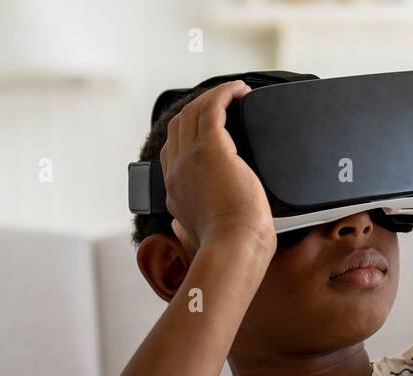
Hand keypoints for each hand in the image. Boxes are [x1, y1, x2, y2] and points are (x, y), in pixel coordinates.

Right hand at [160, 80, 276, 257]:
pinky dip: (226, 93)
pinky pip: (213, 107)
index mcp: (174, 193)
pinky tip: (240, 89)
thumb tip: (178, 230)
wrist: (234, 249)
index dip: (186, 132)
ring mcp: (190, 158)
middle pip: (179, 125)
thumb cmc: (228, 249)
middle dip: (198, 108)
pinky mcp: (211, 148)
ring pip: (194, 112)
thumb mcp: (198, 239)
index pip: (172, 151)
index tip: (206, 125)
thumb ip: (186, 230)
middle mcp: (176, 172)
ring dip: (214, 96)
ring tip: (236, 92)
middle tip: (223, 103)